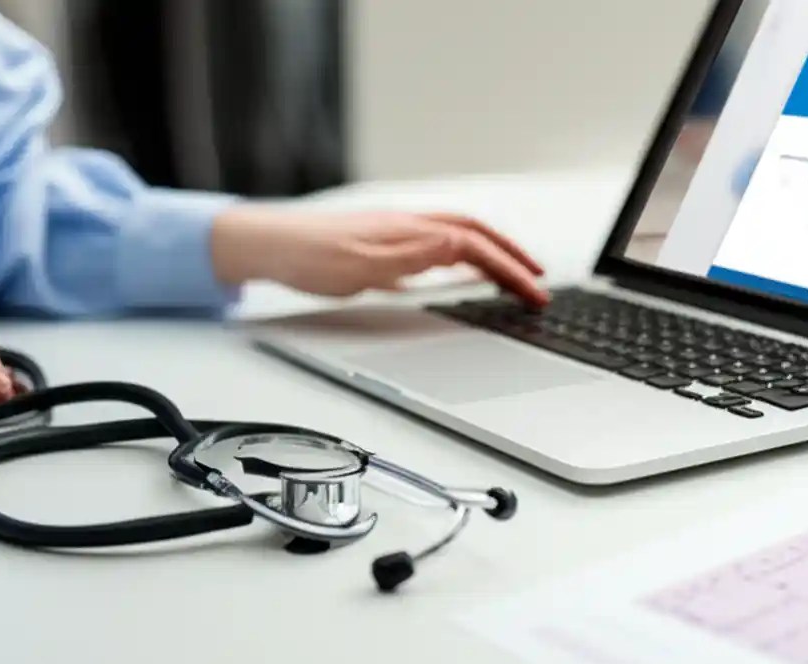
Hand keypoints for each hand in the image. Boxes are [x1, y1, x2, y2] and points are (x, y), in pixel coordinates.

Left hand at [210, 207, 548, 305]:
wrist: (267, 245)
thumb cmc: (308, 257)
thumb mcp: (362, 264)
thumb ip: (414, 256)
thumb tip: (459, 245)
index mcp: (409, 231)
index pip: (475, 246)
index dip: (510, 268)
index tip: (535, 292)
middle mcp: (408, 227)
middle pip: (475, 234)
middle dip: (513, 256)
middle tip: (539, 280)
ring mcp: (397, 235)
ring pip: (458, 238)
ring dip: (492, 254)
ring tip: (514, 274)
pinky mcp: (383, 246)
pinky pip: (438, 248)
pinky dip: (464, 258)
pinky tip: (461, 273)